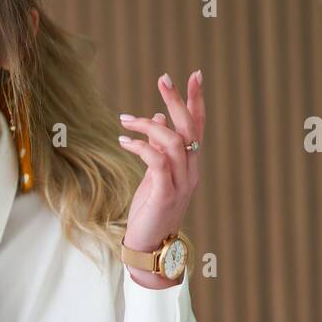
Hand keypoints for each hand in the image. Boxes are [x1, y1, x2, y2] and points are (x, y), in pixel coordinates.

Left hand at [119, 70, 205, 287]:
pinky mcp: (165, 193)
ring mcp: (181, 183)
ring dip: (148, 125)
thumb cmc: (150, 210)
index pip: (197, 127)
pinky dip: (141, 146)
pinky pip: (157, 161)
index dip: (196, 101)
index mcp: (190, 165)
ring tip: (124, 120)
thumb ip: (159, 148)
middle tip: (163, 78)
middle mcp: (191, 171)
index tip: (195, 75)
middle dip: (177, 101)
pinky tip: (124, 141)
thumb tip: (158, 117)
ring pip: (173, 142)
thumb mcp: (155, 175)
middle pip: (189, 129)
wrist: (148, 246)